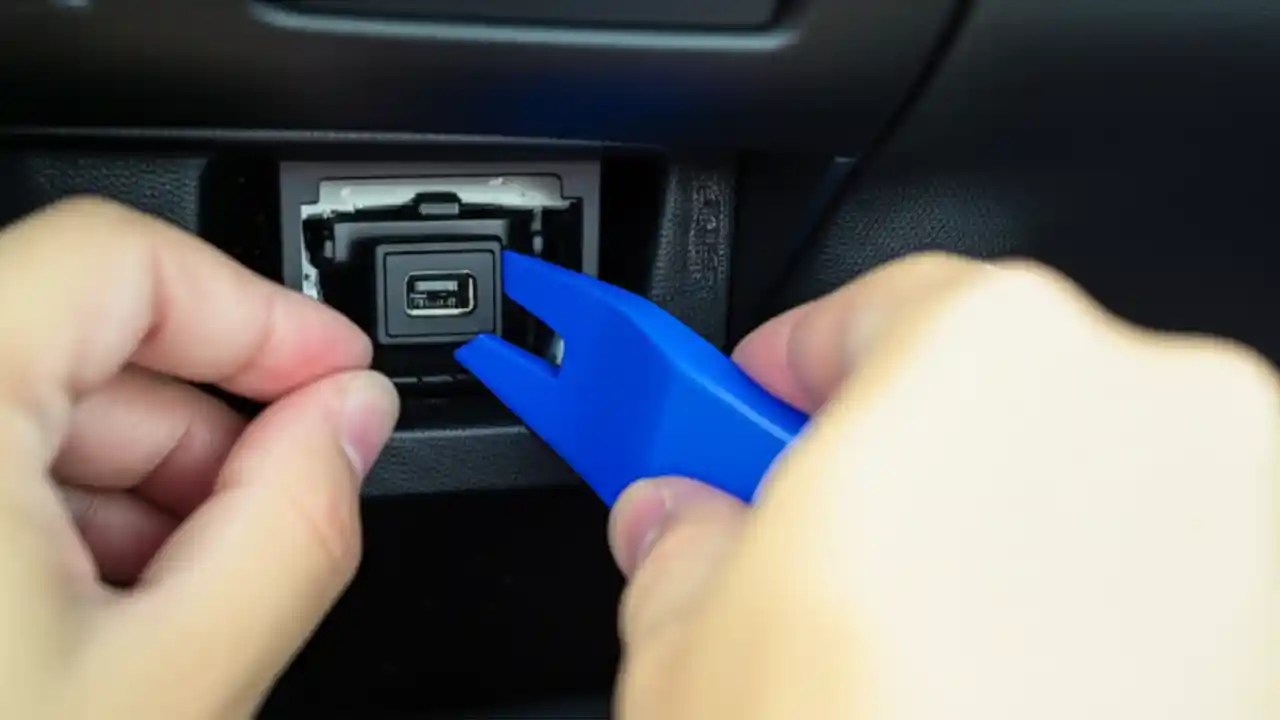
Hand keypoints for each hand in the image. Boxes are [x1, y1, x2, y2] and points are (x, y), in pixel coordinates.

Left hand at [0, 198, 398, 718]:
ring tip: (189, 593)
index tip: (331, 373)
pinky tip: (97, 617)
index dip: (255, 312)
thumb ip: (296, 525)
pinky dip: (52, 521)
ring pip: (21, 411)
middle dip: (206, 419)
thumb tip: (350, 420)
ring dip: (134, 482)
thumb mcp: (172, 688)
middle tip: (289, 501)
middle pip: (74, 338)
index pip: (120, 263)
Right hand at [610, 254, 1277, 718]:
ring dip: (983, 542)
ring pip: (1078, 490)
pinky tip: (998, 687)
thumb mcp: (690, 649)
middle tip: (799, 535)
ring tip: (899, 644)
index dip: (784, 367)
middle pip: (980, 393)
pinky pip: (1160, 586)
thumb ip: (683, 548)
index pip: (866, 309)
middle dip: (880, 459)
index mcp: (985, 359)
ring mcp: (1245, 530)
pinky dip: (1078, 618)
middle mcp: (1147, 410)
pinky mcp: (1277, 640)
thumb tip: (680, 525)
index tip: (746, 408)